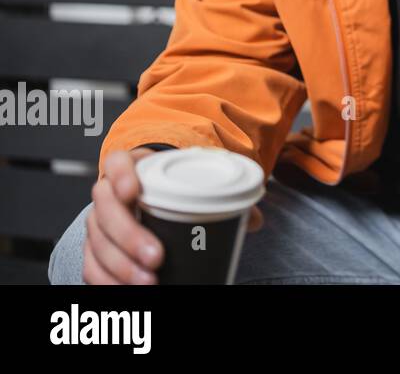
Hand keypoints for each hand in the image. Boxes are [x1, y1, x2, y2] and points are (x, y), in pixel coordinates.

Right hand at [84, 148, 262, 284]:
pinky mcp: (96, 248)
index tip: (133, 191)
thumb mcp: (193, 183)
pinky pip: (92, 265)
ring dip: (120, 266)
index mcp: (131, 168)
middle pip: (106, 211)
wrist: (150, 195)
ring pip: (97, 242)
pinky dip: (107, 280)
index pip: (117, 162)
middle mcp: (108, 194)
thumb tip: (255, 220)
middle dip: (129, 236)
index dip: (120, 175)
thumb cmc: (172, 189)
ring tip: (149, 282)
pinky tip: (127, 290)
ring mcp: (99, 222)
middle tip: (157, 257)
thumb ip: (222, 197)